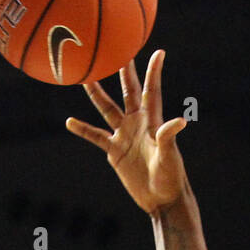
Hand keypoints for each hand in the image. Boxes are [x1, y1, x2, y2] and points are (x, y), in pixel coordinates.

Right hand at [65, 49, 188, 213]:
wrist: (160, 199)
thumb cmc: (171, 177)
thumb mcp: (170, 157)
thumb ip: (169, 138)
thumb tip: (180, 121)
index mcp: (152, 121)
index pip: (151, 91)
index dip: (154, 72)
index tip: (158, 52)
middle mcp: (137, 124)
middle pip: (128, 92)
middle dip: (123, 72)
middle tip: (116, 50)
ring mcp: (124, 136)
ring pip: (107, 110)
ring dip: (96, 95)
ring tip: (85, 78)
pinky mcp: (114, 151)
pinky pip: (96, 136)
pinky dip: (83, 130)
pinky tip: (69, 122)